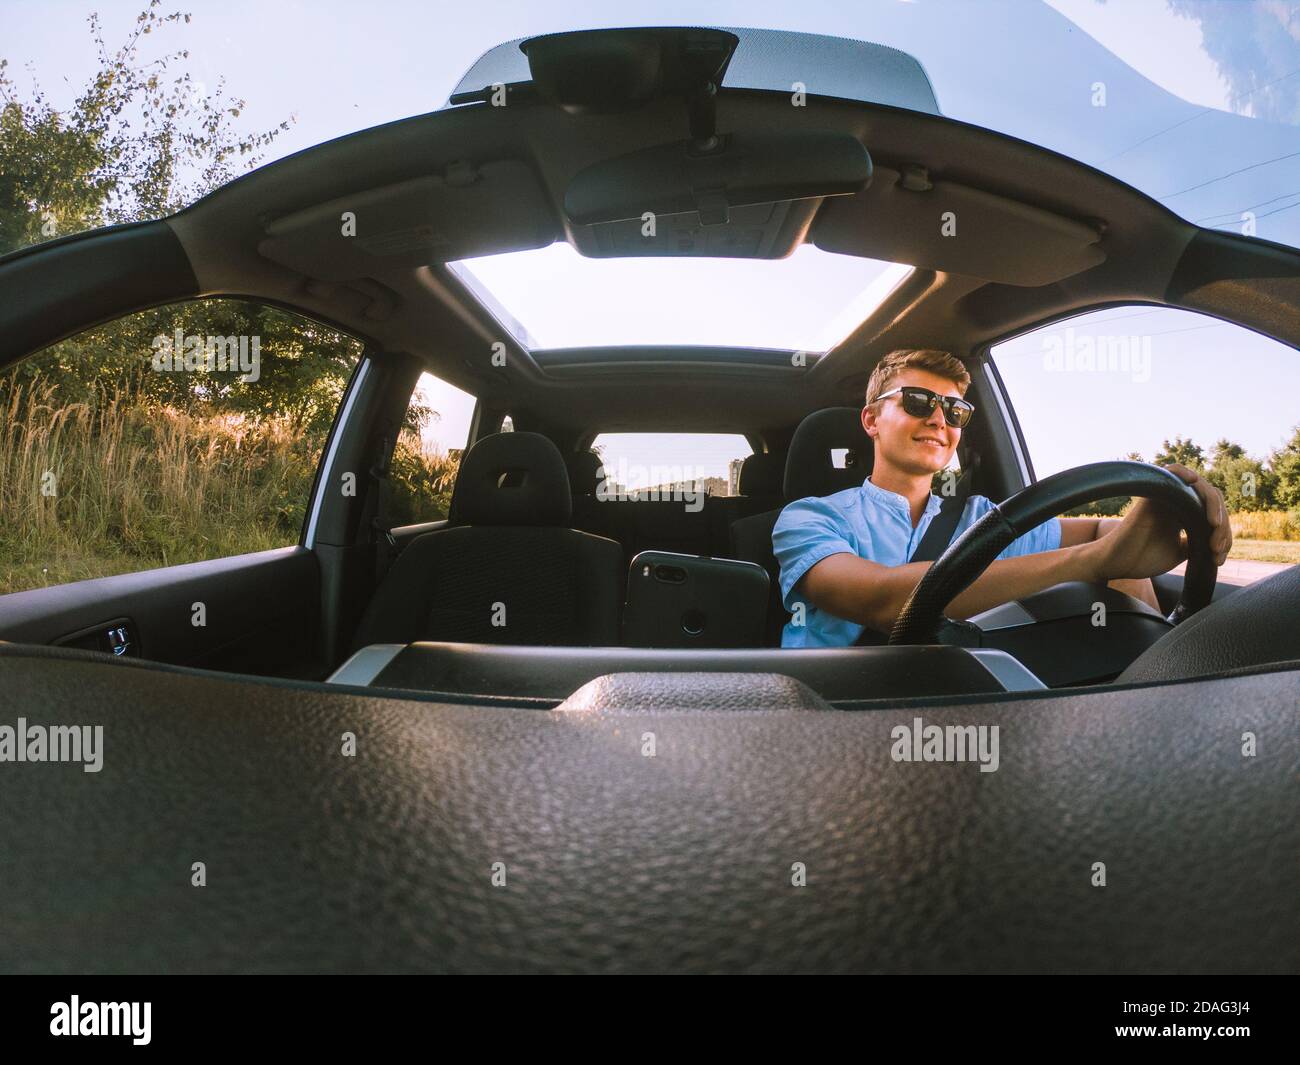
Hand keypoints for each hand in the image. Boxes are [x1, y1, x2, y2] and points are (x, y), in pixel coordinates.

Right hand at [1082, 463, 1230, 580]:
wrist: (1117, 564)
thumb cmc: (1143, 558)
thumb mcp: (1180, 551)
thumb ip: (1198, 541)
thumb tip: (1218, 539)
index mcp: (1183, 515)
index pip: (1214, 514)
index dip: (1224, 534)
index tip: (1218, 559)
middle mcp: (1176, 502)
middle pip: (1212, 502)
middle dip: (1222, 527)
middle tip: (1217, 550)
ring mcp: (1165, 496)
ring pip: (1201, 489)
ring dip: (1213, 508)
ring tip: (1214, 528)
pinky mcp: (1153, 494)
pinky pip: (1171, 472)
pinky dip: (1183, 472)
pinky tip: (1193, 481)